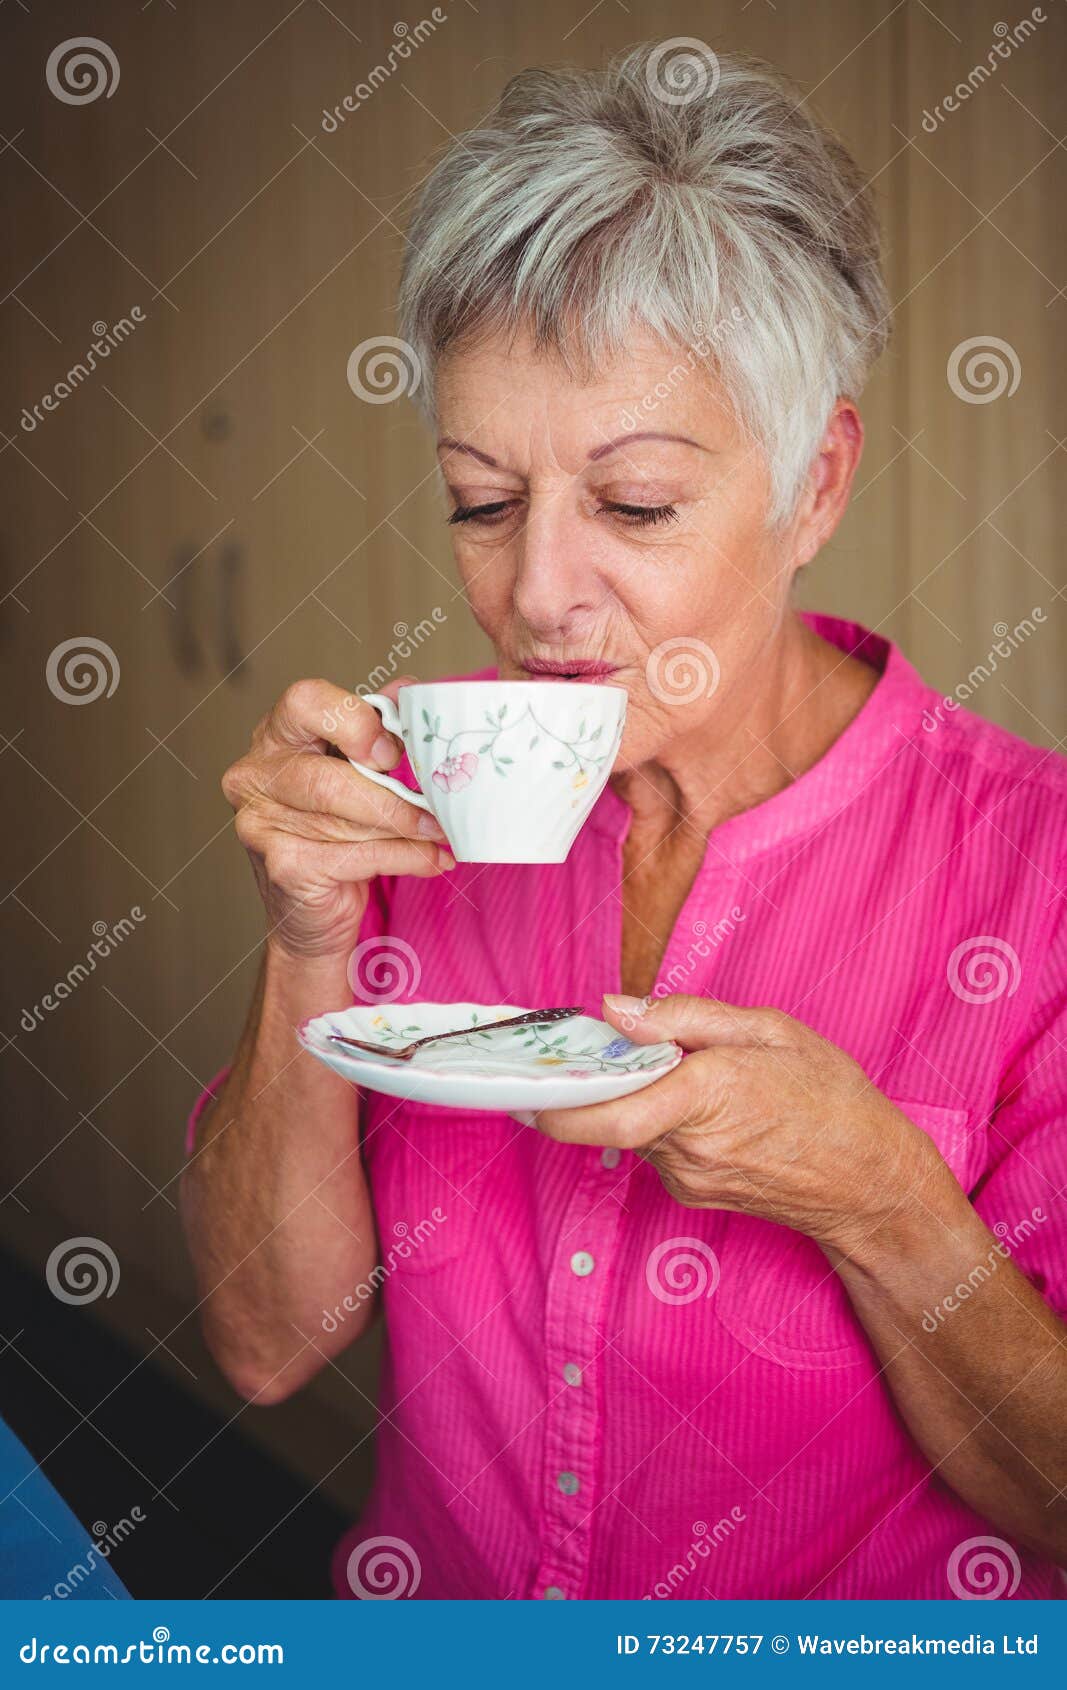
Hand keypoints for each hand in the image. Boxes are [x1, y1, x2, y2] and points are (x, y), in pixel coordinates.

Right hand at [221, 676, 452, 961]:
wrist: (311, 912)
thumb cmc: (333, 833)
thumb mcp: (353, 771)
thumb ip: (374, 729)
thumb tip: (409, 691)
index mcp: (275, 736)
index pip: (305, 702)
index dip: (354, 722)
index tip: (392, 751)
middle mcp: (255, 776)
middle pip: (328, 778)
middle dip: (391, 797)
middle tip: (435, 808)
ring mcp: (260, 824)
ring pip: (346, 821)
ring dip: (406, 830)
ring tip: (442, 834)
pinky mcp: (282, 866)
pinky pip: (354, 857)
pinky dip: (403, 858)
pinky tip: (431, 860)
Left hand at [533, 994, 942, 1256]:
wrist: (872, 1187)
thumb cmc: (834, 1100)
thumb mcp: (771, 1030)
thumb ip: (686, 1017)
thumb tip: (615, 1011)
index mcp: (707, 1095)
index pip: (603, 1107)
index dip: (551, 1096)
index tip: (520, 1074)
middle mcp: (688, 1147)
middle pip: (605, 1114)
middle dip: (591, 1082)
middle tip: (592, 1050)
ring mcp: (688, 1178)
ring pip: (628, 1128)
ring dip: (633, 1097)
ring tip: (681, 1069)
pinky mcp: (692, 1193)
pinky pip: (654, 1146)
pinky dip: (659, 1118)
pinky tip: (702, 1104)